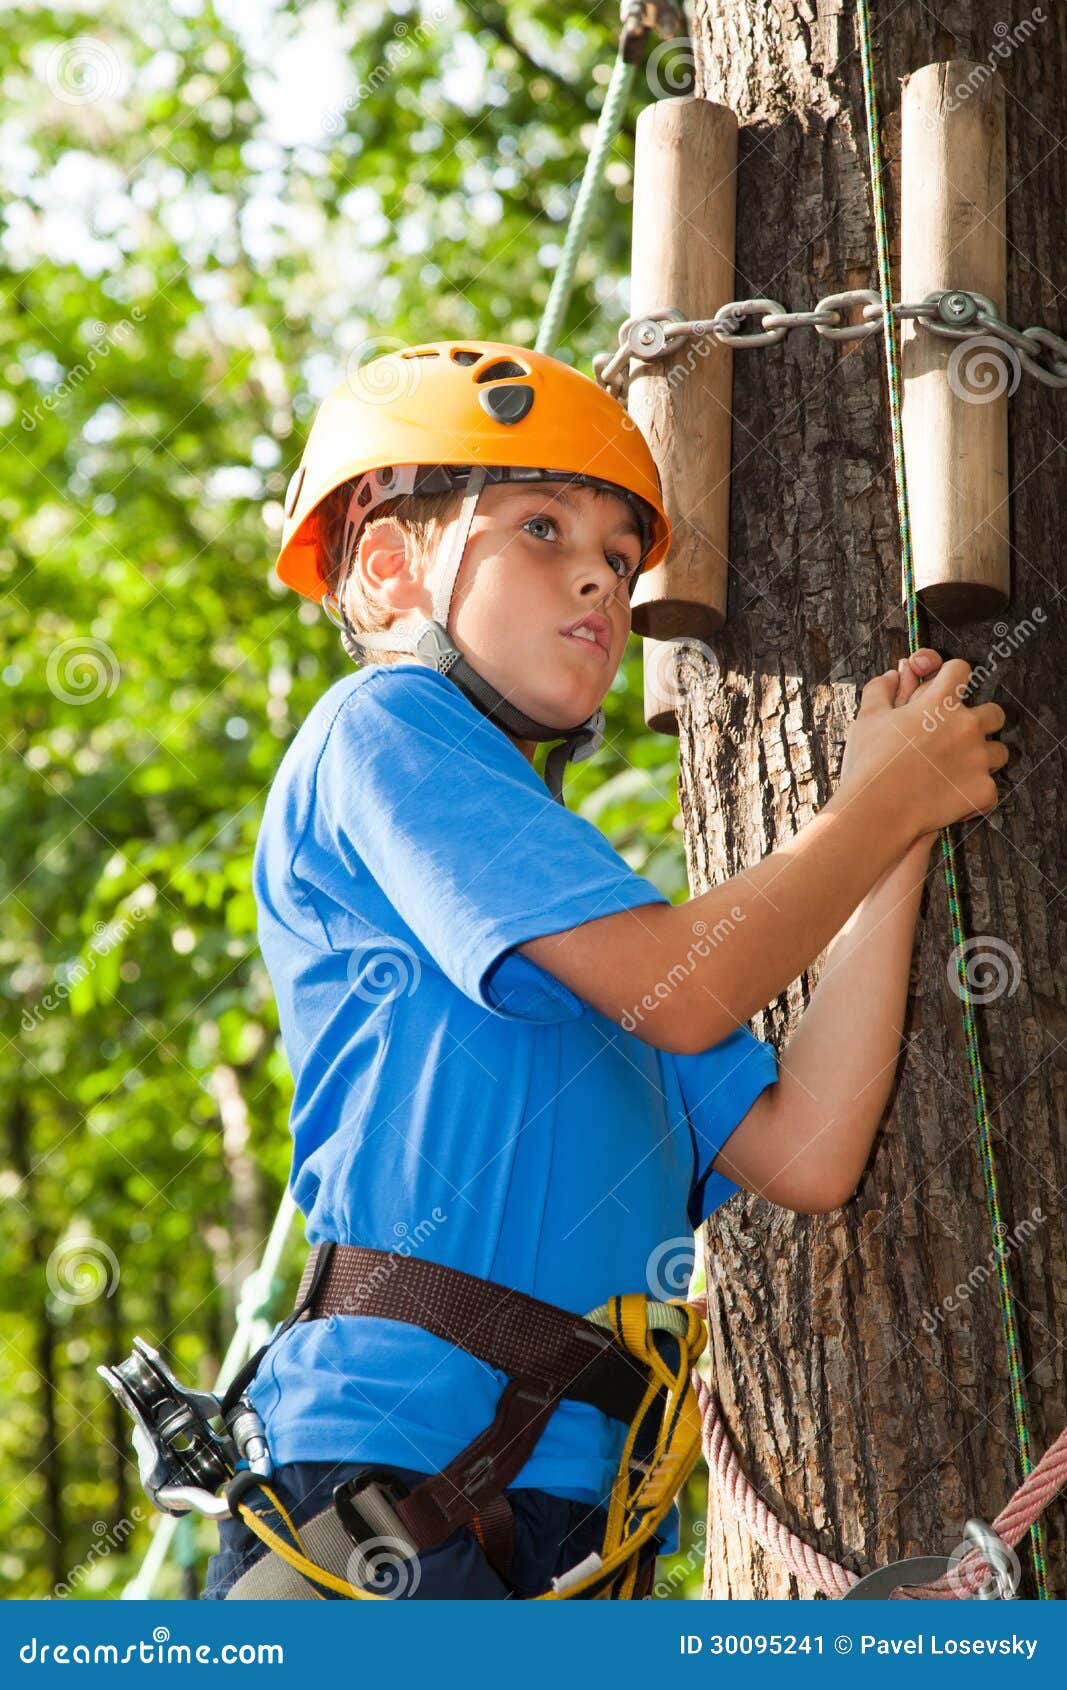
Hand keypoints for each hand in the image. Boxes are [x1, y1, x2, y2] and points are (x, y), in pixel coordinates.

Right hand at [837, 648, 1008, 849]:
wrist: (878, 808)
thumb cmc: (870, 761)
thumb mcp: (868, 717)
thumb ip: (881, 689)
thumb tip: (892, 675)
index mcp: (940, 703)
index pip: (961, 670)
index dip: (952, 678)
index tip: (945, 691)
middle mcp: (967, 726)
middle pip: (994, 713)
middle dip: (980, 722)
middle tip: (957, 738)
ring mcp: (978, 759)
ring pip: (999, 752)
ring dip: (983, 758)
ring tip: (957, 770)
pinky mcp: (982, 790)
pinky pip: (991, 789)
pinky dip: (975, 793)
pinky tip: (953, 797)